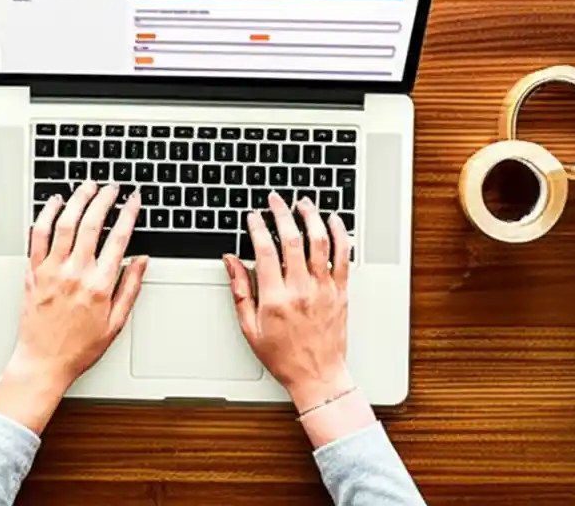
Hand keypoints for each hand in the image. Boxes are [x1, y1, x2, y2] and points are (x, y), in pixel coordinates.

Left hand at [0, 182, 148, 433]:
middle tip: (112, 188)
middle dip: (104, 199)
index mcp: (99, 285)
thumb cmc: (79, 348)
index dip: (128, 214)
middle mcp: (74, 274)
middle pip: (91, 224)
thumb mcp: (116, 322)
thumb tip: (142, 260)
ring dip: (77, 200)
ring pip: (64, 224)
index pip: (119, 238)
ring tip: (87, 187)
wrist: (43, 362)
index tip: (133, 200)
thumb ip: (130, 287)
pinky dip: (46, 215)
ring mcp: (51, 271)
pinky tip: (54, 204)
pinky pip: (37, 236)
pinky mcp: (33, 273)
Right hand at [224, 192, 372, 446]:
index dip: (258, 227)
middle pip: (292, 239)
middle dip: (282, 213)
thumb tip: (230, 261)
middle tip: (275, 200)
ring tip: (303, 203)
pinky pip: (344, 255)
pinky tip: (333, 221)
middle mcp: (301, 290)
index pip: (264, 251)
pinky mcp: (341, 291)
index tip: (253, 216)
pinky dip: (340, 233)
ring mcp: (324, 289)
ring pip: (320, 241)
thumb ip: (240, 291)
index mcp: (275, 299)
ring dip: (311, 217)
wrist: (318, 376)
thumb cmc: (283, 356)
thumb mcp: (249, 328)